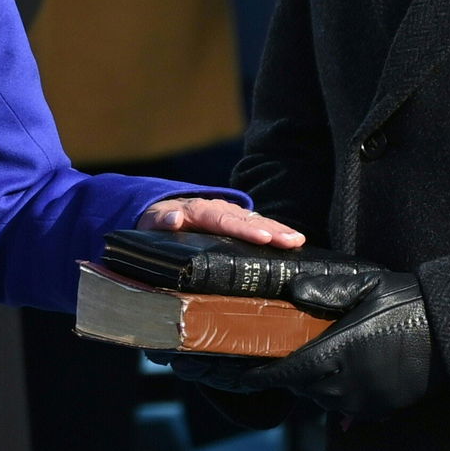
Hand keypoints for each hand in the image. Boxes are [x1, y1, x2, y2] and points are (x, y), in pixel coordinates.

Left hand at [137, 197, 304, 247]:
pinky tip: (293, 240)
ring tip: (298, 240)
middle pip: (245, 220)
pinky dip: (275, 230)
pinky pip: (256, 224)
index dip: (243, 230)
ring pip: (255, 220)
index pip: (223, 221)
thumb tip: (173, 217)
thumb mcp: (151, 220)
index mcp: (198, 210)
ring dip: (277, 230)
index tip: (262, 238)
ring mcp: (227, 213)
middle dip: (270, 230)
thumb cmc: (155, 220)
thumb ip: (161, 219)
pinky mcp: (234, 221)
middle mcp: (217, 209)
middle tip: (291, 241)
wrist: (160, 211)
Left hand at [169, 262, 433, 420]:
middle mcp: (335, 388)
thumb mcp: (364, 284)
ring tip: (251, 351)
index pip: (261, 373)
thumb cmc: (409, 306)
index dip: (223, 370)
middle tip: (202, 354)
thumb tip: (288, 286)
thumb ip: (323, 287)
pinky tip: (308, 359)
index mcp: (327, 358)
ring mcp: (354, 402)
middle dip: (243, 368)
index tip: (189, 362)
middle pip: (277, 382)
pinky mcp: (371, 408)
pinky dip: (315, 380)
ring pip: (303, 389)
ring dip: (282, 372)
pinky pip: (331, 397)